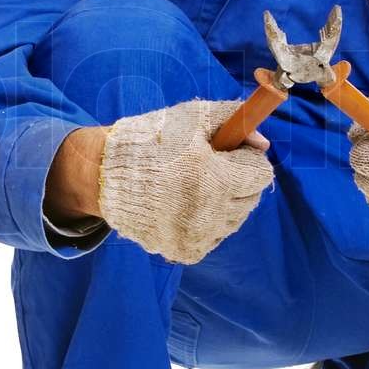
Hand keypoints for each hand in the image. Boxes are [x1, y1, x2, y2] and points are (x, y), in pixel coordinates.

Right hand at [94, 98, 273, 263]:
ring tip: (196, 185)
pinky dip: (208, 222)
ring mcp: (196, 236)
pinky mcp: (184, 252)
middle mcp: (207, 212)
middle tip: (211, 167)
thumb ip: (234, 120)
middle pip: (252, 198)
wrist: (104, 175)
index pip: (261, 174)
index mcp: (211, 176)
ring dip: (225, 202)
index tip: (229, 151)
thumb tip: (263, 143)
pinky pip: (215, 236)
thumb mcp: (192, 117)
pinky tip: (186, 205)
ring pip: (235, 219)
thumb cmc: (152, 140)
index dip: (247, 158)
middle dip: (239, 180)